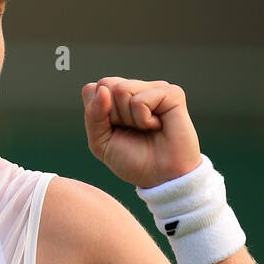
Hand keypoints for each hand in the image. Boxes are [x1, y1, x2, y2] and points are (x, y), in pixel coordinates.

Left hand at [81, 78, 201, 188]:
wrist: (161, 178)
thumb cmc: (133, 160)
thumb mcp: (101, 143)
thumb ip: (93, 116)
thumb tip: (102, 89)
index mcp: (117, 97)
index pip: (91, 90)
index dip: (96, 115)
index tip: (113, 131)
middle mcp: (136, 88)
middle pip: (105, 85)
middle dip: (112, 115)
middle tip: (131, 130)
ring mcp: (154, 88)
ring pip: (121, 89)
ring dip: (129, 119)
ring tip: (146, 129)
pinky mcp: (171, 93)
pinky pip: (140, 100)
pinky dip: (144, 120)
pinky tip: (157, 126)